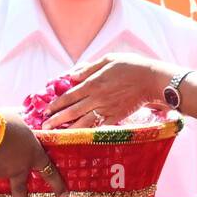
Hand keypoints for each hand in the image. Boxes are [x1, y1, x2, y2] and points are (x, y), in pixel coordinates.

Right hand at [0, 112, 66, 196]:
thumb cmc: (8, 123)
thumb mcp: (20, 121)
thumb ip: (21, 128)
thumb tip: (19, 123)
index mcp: (32, 154)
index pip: (48, 170)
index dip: (57, 184)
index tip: (63, 195)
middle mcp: (18, 167)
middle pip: (20, 189)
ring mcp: (1, 172)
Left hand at [43, 53, 174, 129]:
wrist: (152, 79)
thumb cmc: (131, 66)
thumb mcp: (108, 59)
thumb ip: (89, 68)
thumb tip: (71, 75)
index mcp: (94, 82)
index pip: (70, 95)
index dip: (56, 104)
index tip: (46, 110)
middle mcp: (97, 98)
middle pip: (72, 111)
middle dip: (56, 120)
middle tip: (44, 127)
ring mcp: (107, 109)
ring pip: (83, 122)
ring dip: (68, 129)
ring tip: (56, 134)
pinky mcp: (117, 117)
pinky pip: (99, 127)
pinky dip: (88, 132)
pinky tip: (79, 136)